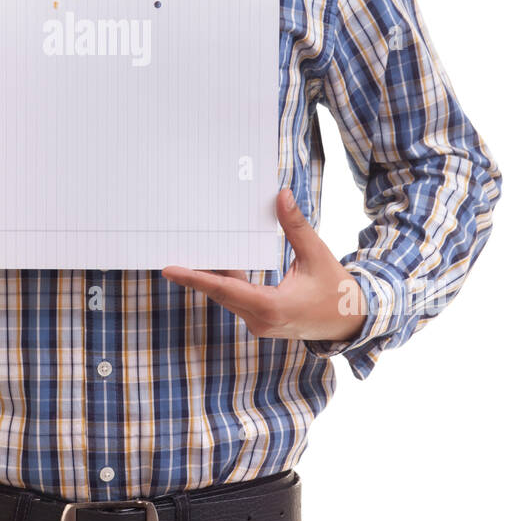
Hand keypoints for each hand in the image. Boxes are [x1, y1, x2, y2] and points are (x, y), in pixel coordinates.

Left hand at [162, 187, 367, 343]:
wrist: (351, 321)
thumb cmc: (336, 290)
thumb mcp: (317, 255)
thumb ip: (296, 227)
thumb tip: (282, 196)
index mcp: (273, 307)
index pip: (226, 289)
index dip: (196, 278)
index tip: (170, 269)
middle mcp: (260, 321)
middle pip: (222, 292)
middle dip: (199, 272)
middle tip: (174, 251)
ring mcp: (259, 324)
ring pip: (228, 296)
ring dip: (214, 276)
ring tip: (193, 251)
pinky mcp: (261, 322)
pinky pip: (237, 300)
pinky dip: (228, 282)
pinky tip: (219, 263)